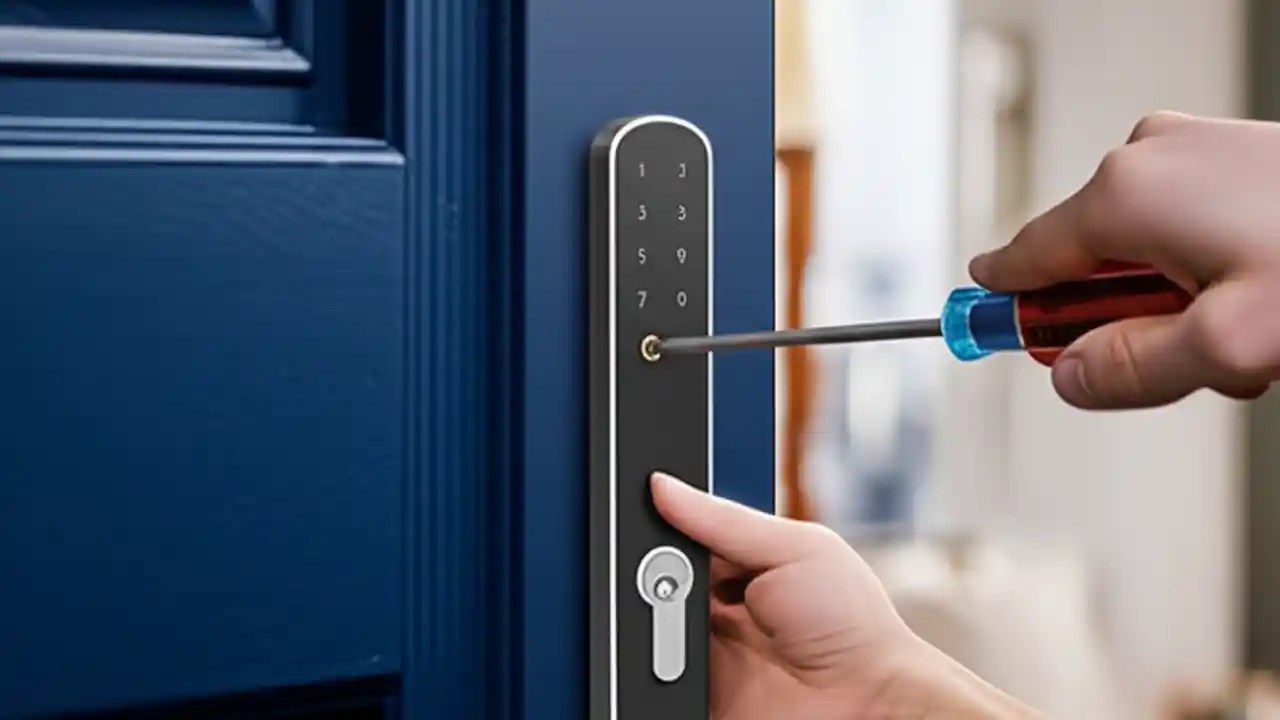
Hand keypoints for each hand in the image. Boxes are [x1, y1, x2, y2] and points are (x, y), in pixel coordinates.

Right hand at [650, 472, 1041, 718]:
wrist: (870, 701)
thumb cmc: (854, 624)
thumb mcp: (794, 548)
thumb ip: (725, 519)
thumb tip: (664, 486)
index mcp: (745, 564)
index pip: (685, 536)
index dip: (666, 525)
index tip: (648, 512)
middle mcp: (723, 608)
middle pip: (661, 578)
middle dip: (656, 567)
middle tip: (669, 566)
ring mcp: (711, 654)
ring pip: (653, 623)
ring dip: (657, 611)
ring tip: (681, 605)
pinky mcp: (702, 694)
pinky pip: (658, 676)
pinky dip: (657, 660)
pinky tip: (677, 644)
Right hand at [970, 112, 1279, 408]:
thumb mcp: (1229, 344)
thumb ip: (1134, 370)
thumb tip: (1071, 376)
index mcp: (1127, 194)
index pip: (1026, 260)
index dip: (1005, 308)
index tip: (977, 329)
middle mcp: (1151, 155)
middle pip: (1088, 263)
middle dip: (1125, 318)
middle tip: (1185, 359)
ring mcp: (1194, 147)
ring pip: (1142, 250)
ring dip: (1176, 299)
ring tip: (1245, 326)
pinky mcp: (1232, 154)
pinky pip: (1186, 226)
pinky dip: (1208, 267)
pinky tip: (1258, 291)